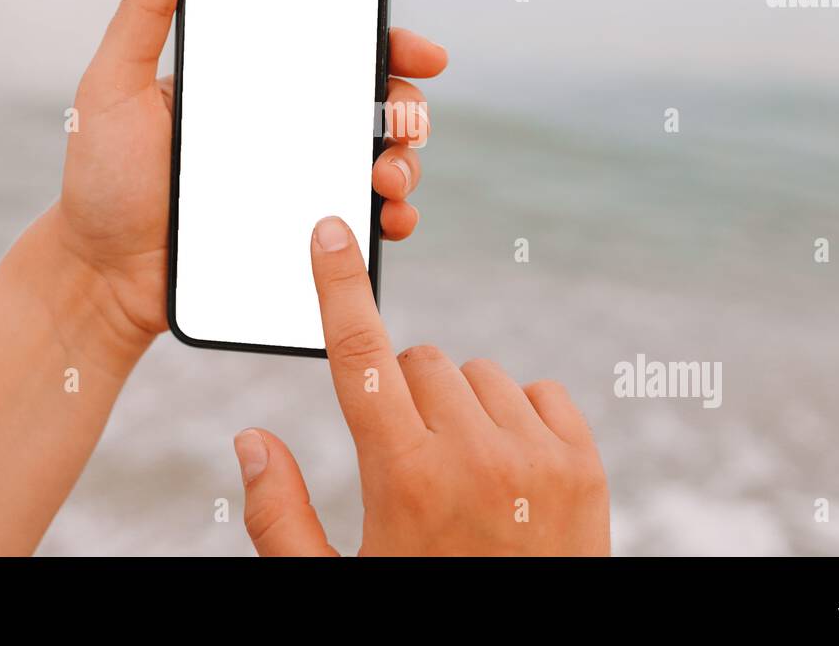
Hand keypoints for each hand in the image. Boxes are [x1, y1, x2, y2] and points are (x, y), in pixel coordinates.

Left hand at [55, 0, 448, 361]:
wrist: (101, 275)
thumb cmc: (102, 180)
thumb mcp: (114, 87)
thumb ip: (142, 16)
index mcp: (252, 87)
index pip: (331, 51)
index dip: (388, 45)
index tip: (420, 52)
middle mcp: (284, 131)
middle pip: (371, 106)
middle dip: (407, 108)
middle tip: (402, 122)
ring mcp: (295, 185)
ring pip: (378, 163)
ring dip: (405, 164)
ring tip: (387, 178)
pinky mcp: (298, 238)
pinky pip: (359, 225)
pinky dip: (389, 220)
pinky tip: (389, 220)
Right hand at [234, 216, 610, 555]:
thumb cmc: (419, 619)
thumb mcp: (335, 587)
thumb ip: (281, 518)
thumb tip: (251, 439)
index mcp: (405, 479)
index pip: (359, 356)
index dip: (338, 286)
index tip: (329, 232)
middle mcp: (476, 457)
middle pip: (418, 361)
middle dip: (401, 394)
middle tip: (404, 455)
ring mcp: (538, 459)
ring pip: (478, 375)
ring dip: (458, 405)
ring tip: (459, 473)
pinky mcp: (586, 467)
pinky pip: (539, 393)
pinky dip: (518, 416)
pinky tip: (506, 470)